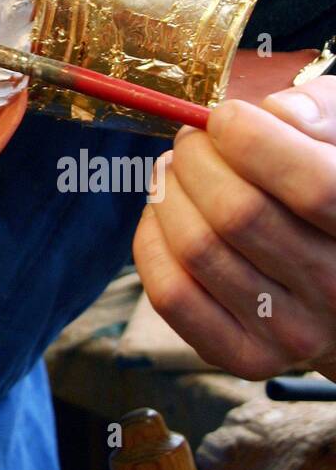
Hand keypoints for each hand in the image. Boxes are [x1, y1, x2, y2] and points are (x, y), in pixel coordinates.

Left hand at [134, 64, 335, 382]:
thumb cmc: (328, 190)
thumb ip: (321, 115)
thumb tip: (277, 114)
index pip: (312, 186)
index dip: (251, 139)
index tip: (225, 118)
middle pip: (239, 213)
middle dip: (196, 159)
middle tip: (192, 142)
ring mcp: (292, 331)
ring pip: (197, 248)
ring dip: (168, 193)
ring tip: (177, 172)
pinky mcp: (246, 355)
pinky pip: (171, 294)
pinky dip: (151, 242)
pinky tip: (164, 216)